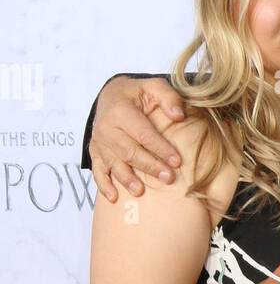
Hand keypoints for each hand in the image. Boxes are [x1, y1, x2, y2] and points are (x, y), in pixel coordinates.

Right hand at [90, 76, 186, 200]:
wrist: (110, 95)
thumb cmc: (136, 94)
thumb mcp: (153, 86)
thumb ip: (169, 97)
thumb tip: (179, 116)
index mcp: (120, 110)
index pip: (144, 134)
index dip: (161, 148)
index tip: (177, 161)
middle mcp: (106, 127)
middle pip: (130, 151)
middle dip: (150, 166)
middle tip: (168, 178)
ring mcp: (99, 141)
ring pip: (114, 163)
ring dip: (127, 179)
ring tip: (141, 191)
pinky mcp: (96, 151)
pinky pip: (98, 170)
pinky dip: (104, 184)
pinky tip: (114, 196)